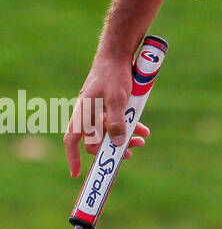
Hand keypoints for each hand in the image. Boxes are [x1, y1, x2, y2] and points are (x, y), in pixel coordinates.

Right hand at [63, 56, 150, 176]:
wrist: (119, 55)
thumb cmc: (113, 75)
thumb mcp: (117, 99)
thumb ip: (116, 122)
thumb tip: (116, 144)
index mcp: (83, 113)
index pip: (72, 140)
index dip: (73, 157)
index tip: (76, 173)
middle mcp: (88, 113)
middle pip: (95, 139)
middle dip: (111, 148)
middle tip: (129, 155)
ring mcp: (99, 109)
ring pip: (109, 131)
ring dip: (124, 138)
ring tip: (142, 140)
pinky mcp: (110, 105)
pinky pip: (117, 121)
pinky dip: (129, 126)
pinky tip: (144, 130)